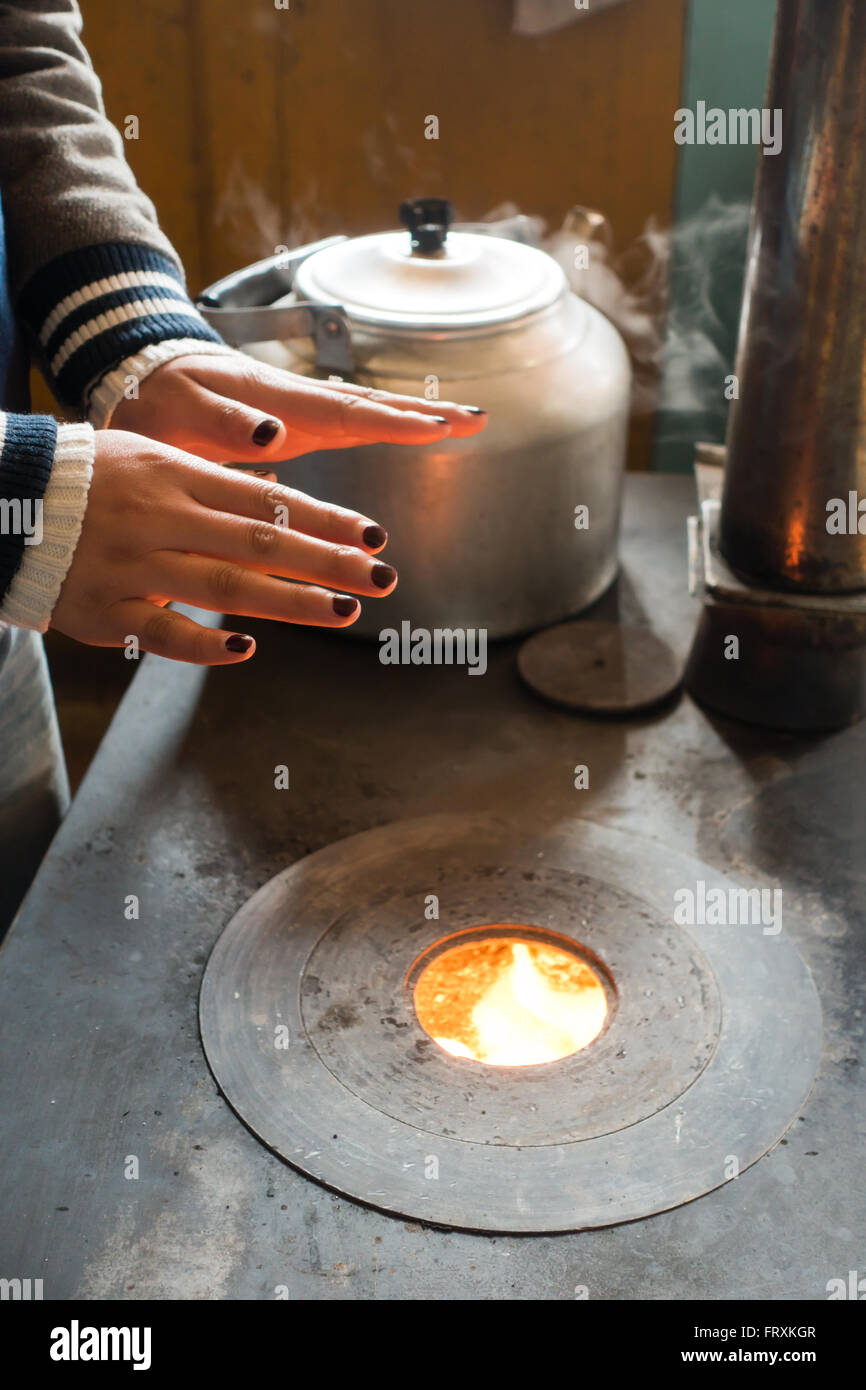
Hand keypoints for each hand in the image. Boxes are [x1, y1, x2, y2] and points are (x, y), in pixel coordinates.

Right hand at [52, 430, 397, 664]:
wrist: (9, 502)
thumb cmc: (94, 480)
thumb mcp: (154, 460)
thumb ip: (215, 484)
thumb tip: (281, 498)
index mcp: (175, 476)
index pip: (267, 500)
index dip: (323, 519)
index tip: (373, 534)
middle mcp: (160, 519)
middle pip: (259, 543)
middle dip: (327, 561)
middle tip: (382, 576)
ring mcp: (132, 566)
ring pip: (222, 585)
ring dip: (289, 601)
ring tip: (343, 609)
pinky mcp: (102, 611)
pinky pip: (159, 633)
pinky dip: (202, 644)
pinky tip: (246, 650)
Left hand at [110, 353, 486, 462]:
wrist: (139, 374)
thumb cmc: (153, 396)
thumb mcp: (177, 411)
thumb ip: (223, 422)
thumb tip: (274, 436)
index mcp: (273, 399)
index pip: (343, 411)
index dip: (391, 422)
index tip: (436, 428)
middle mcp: (295, 402)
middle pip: (370, 405)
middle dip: (424, 414)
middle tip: (477, 420)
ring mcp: (298, 412)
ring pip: (366, 412)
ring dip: (415, 417)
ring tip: (465, 422)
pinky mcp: (293, 423)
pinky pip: (349, 423)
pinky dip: (384, 425)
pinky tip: (409, 431)